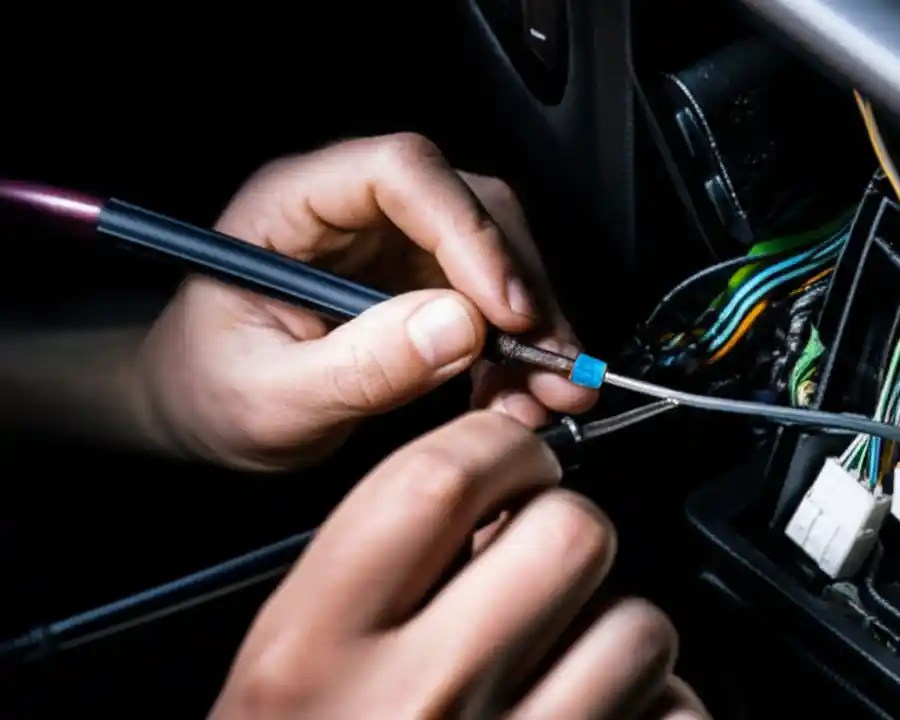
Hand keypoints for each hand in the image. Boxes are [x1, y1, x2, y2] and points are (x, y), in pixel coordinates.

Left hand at [137, 133, 594, 470]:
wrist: (204, 415)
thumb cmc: (209, 392)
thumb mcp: (273, 397)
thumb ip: (362, 365)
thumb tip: (460, 327)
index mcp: (296, 204)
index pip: (401, 172)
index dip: (465, 230)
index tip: (505, 310)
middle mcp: (356, 210)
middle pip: (469, 208)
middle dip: (522, 287)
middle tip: (551, 365)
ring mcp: (395, 245)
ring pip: (497, 254)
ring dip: (537, 325)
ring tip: (551, 394)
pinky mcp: (424, 286)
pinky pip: (494, 302)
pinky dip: (522, 351)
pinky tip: (523, 397)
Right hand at [209, 411, 708, 719]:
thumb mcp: (285, 681)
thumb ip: (369, 583)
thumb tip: (487, 506)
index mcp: (312, 655)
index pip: (436, 479)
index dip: (498, 450)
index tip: (515, 461)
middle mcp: (417, 703)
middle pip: (570, 535)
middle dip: (568, 534)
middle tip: (544, 563)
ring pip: (641, 626)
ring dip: (617, 634)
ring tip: (566, 665)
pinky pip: (675, 714)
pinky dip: (656, 711)